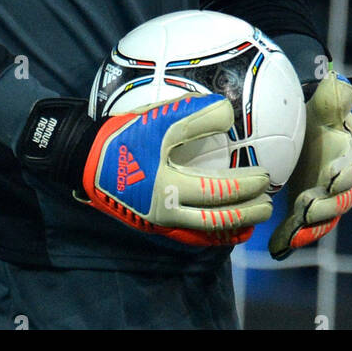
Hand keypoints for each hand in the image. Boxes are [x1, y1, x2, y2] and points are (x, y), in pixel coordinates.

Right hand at [17, 94, 272, 245]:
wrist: (84, 159)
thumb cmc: (122, 136)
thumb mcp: (156, 119)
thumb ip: (193, 115)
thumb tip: (228, 113)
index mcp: (168, 185)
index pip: (218, 190)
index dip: (245, 186)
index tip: (265, 177)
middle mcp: (166, 211)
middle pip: (216, 218)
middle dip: (246, 212)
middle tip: (267, 204)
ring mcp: (159, 222)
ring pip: (204, 232)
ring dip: (232, 227)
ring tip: (253, 222)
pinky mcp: (152, 225)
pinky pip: (188, 237)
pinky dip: (210, 236)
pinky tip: (224, 232)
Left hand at [268, 72, 351, 259]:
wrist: (303, 132)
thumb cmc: (318, 117)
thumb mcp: (325, 106)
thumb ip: (333, 98)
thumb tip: (341, 84)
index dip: (345, 174)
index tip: (332, 178)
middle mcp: (343, 184)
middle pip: (340, 200)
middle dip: (326, 206)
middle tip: (308, 207)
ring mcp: (325, 201)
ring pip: (323, 219)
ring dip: (310, 228)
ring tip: (294, 233)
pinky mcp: (306, 211)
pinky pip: (301, 228)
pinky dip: (290, 239)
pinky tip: (277, 248)